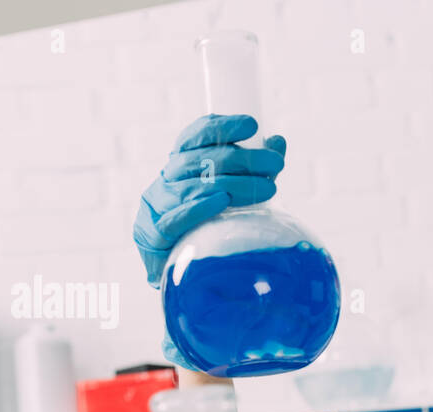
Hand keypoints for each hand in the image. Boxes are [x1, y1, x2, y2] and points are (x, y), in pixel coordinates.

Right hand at [132, 113, 286, 288]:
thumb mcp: (229, 192)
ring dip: (233, 185)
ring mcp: (158, 203)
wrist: (173, 266)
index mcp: (180, 164)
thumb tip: (278, 141)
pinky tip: (222, 202)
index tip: (252, 125)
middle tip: (275, 164)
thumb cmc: (204, 224)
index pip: (196, 136)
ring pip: (195, 186)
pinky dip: (201, 207)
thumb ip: (252, 169)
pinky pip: (177, 217)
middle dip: (243, 159)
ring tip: (266, 189)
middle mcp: (166, 179)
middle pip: (202, 159)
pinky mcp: (154, 232)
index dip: (223, 126)